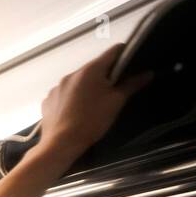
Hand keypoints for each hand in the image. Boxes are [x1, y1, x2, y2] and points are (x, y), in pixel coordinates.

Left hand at [33, 44, 151, 169]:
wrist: (60, 144)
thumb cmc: (91, 121)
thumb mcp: (116, 102)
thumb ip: (132, 85)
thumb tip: (148, 73)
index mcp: (90, 70)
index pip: (112, 52)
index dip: (124, 53)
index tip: (130, 59)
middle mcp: (71, 74)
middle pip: (93, 68)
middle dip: (104, 75)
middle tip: (112, 89)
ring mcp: (57, 87)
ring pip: (77, 81)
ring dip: (86, 87)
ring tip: (92, 104)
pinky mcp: (47, 100)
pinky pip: (63, 94)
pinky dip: (71, 98)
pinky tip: (75, 112)